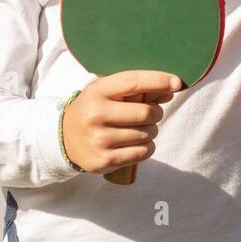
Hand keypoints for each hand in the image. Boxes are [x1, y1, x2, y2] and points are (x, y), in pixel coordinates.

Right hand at [61, 71, 180, 173]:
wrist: (63, 138)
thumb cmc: (93, 109)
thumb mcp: (105, 91)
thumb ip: (134, 88)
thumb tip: (171, 89)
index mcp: (97, 92)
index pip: (133, 82)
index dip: (158, 80)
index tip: (177, 83)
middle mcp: (96, 115)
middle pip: (146, 112)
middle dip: (157, 112)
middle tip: (153, 112)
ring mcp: (99, 140)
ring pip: (147, 133)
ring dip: (152, 130)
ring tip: (141, 128)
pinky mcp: (104, 160)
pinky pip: (142, 152)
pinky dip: (148, 147)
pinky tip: (139, 142)